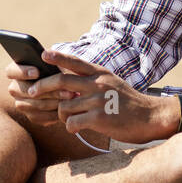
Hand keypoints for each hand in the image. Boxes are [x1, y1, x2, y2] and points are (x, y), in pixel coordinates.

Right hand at [4, 61, 79, 125]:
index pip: (11, 71)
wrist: (65, 86)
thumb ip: (51, 60)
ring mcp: (22, 104)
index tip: (37, 72)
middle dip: (46, 90)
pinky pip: (42, 116)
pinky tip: (69, 106)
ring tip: (71, 95)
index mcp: (16, 71)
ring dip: (55, 100)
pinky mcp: (32, 116)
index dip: (22, 72)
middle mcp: (15, 88)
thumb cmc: (58, 69)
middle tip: (65, 87)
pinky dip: (56, 112)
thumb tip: (48, 57)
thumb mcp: (56, 62)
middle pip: (24, 91)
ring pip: (35, 104)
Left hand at [26, 50, 180, 143]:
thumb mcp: (112, 83)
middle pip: (61, 82)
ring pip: (64, 107)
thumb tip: (66, 85)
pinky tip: (78, 128)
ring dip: (62, 115)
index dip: (58, 57)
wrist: (150, 117)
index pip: (75, 62)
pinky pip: (72, 123)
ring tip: (70, 119)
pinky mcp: (100, 119)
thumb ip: (92, 81)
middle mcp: (98, 84)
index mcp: (100, 74)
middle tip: (31, 92)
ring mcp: (99, 101)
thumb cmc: (127, 102)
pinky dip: (71, 127)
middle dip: (42, 87)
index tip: (43, 54)